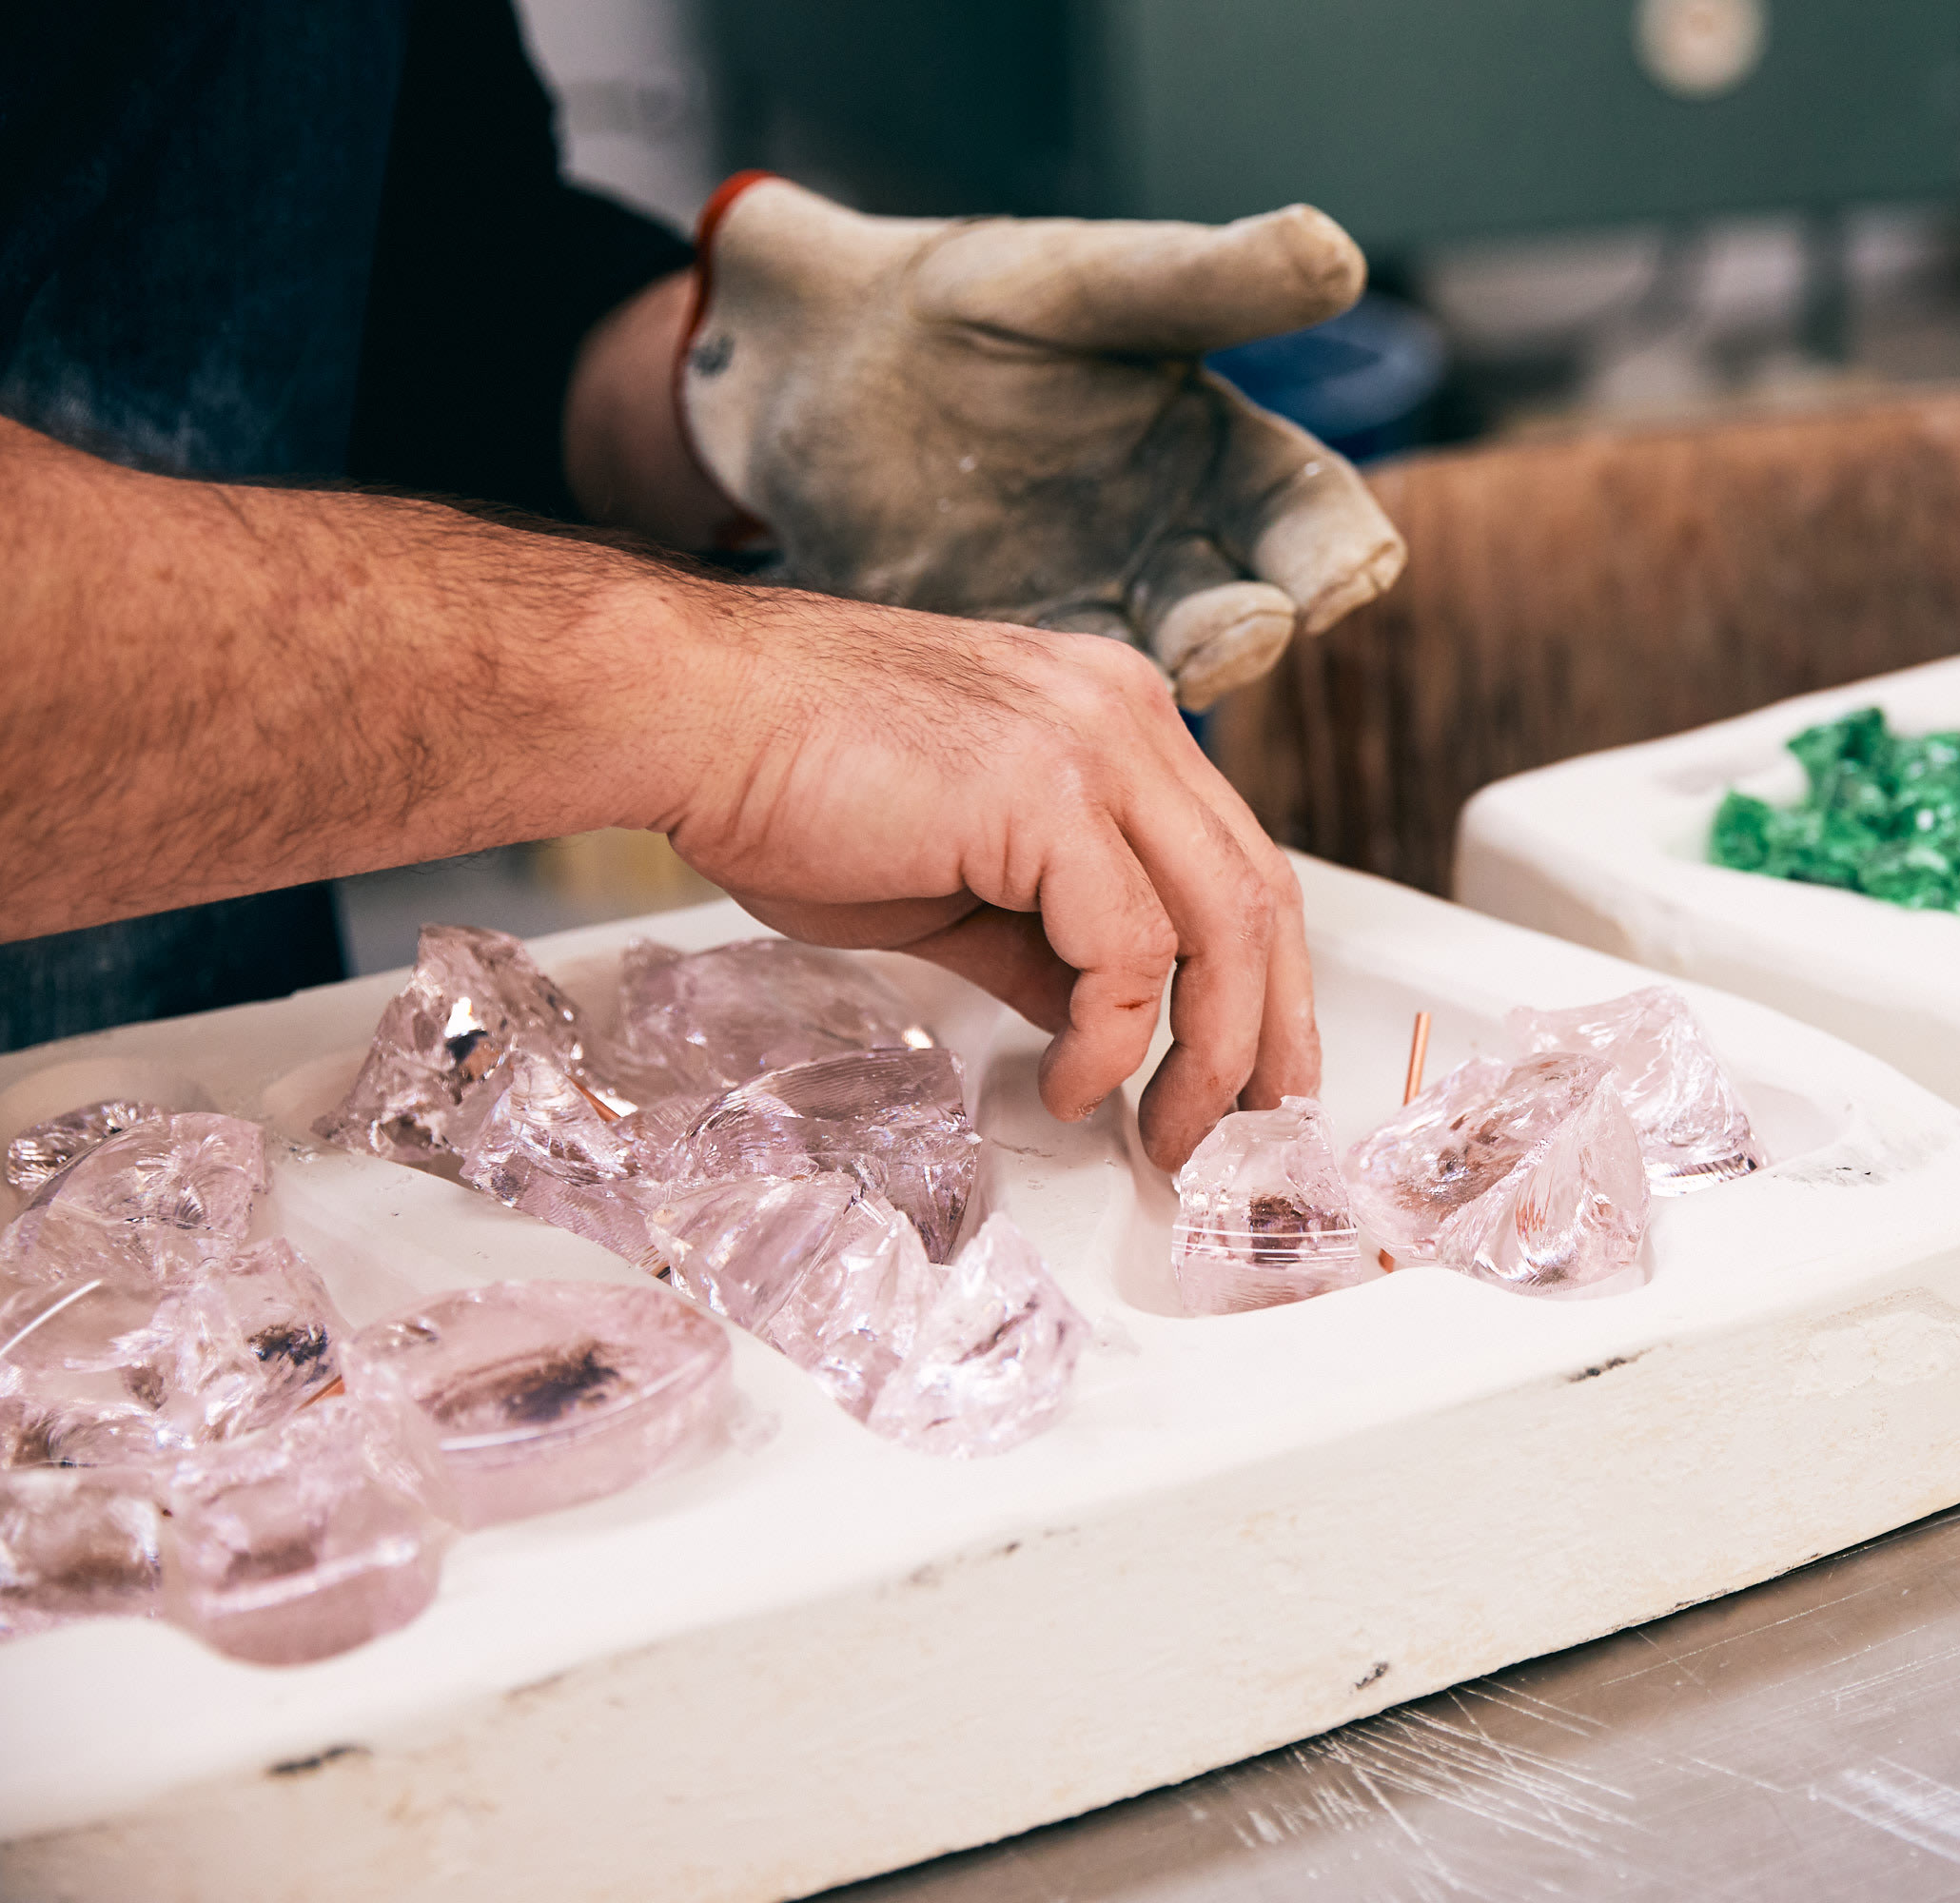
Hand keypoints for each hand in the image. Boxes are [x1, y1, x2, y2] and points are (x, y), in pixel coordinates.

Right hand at [661, 585, 1315, 1169]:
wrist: (685, 715)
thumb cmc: (788, 785)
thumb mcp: (956, 882)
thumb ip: (1046, 943)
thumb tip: (1103, 1028)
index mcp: (1115, 718)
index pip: (1236, 861)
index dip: (1262, 983)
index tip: (1251, 1079)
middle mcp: (1126, 715)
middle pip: (1259, 894)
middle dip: (1268, 1034)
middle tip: (1251, 1133)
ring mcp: (1095, 743)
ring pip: (1224, 922)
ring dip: (1209, 1054)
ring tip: (1169, 1133)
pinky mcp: (1048, 792)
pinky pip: (1130, 947)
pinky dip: (1113, 1037)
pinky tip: (1070, 1082)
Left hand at [681, 176, 1406, 709]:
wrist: (812, 369)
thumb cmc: (963, 303)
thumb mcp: (1082, 282)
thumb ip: (1206, 280)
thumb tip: (1336, 253)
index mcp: (1227, 459)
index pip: (1318, 519)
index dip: (1343, 553)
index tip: (1345, 581)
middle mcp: (1183, 552)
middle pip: (1257, 616)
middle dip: (1258, 632)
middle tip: (1247, 632)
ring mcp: (1101, 617)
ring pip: (1163, 680)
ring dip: (1173, 691)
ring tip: (1178, 674)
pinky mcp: (1014, 668)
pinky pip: (1058, 717)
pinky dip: (1067, 723)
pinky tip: (1060, 712)